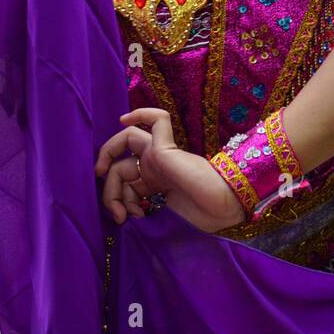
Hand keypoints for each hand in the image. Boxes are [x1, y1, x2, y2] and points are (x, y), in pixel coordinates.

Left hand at [94, 108, 247, 232]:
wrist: (224, 212)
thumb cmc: (201, 219)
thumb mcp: (161, 218)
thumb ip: (142, 212)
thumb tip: (119, 218)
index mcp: (155, 182)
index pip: (123, 180)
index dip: (115, 199)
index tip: (123, 219)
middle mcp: (155, 166)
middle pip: (119, 165)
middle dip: (110, 191)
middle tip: (116, 213)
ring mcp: (160, 154)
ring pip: (125, 141)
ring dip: (110, 168)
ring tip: (115, 199)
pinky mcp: (166, 148)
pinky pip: (156, 120)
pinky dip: (140, 114)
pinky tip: (124, 120)